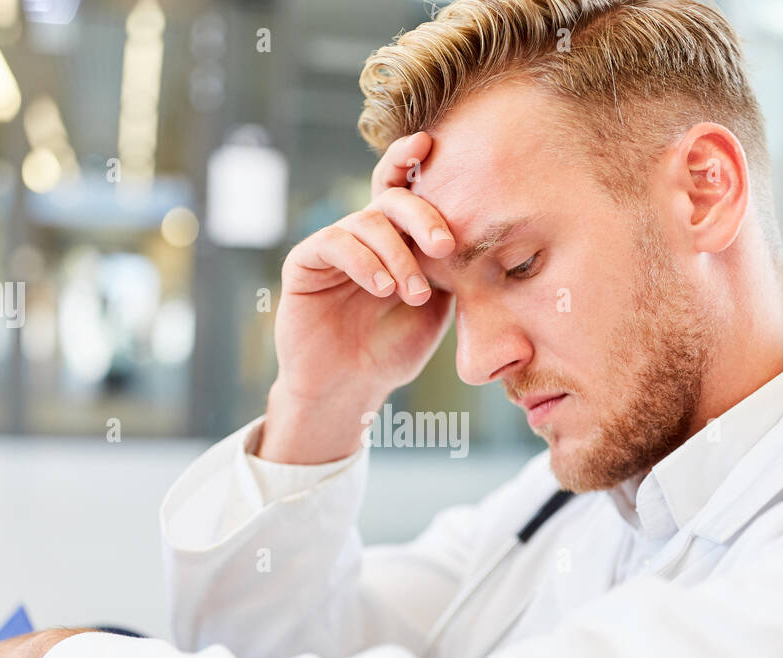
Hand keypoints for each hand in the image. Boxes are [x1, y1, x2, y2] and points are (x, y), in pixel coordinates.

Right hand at [259, 131, 455, 463]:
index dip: (413, 160)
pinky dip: (364, 261)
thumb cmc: (393, 349)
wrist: (350, 389)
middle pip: (392, 200)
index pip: (406, 189)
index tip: (434, 144)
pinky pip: (333, 242)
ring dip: (398, 255)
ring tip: (413, 293)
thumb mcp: (435, 306)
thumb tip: (478, 230)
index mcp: (397, 238)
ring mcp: (332, 246)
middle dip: (423, 216)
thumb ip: (447, 267)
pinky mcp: (304, 263)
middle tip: (446, 247)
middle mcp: (364, 234)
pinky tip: (383, 287)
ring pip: (367, 222)